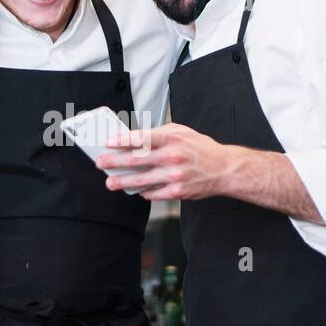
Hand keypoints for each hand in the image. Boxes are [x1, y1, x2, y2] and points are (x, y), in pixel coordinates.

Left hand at [95, 123, 236, 200]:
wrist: (224, 169)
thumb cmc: (200, 148)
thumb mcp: (181, 132)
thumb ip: (159, 134)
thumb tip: (134, 138)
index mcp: (172, 138)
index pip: (142, 138)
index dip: (122, 140)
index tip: (107, 142)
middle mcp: (173, 156)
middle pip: (137, 160)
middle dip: (115, 162)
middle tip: (101, 163)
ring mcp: (175, 175)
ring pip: (141, 180)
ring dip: (123, 181)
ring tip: (110, 182)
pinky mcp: (178, 191)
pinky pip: (154, 193)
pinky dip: (144, 192)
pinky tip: (137, 190)